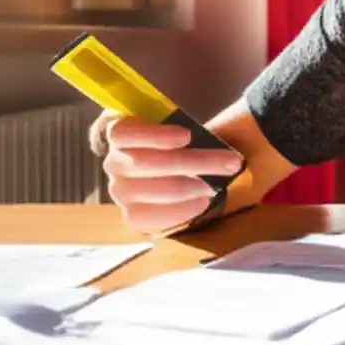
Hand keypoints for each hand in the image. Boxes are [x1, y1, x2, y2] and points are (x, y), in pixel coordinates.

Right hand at [101, 115, 243, 232]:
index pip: (124, 134)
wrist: (167, 169)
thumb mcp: (177, 126)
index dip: (154, 135)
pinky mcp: (132, 215)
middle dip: (196, 162)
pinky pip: (154, 218)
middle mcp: (114, 163)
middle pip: (148, 164)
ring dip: (194, 187)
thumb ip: (184, 128)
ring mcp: (120, 191)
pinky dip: (183, 210)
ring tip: (218, 184)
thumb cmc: (177, 142)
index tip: (187, 136)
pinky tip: (203, 202)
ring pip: (157, 190)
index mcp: (120, 132)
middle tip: (231, 162)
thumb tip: (211, 140)